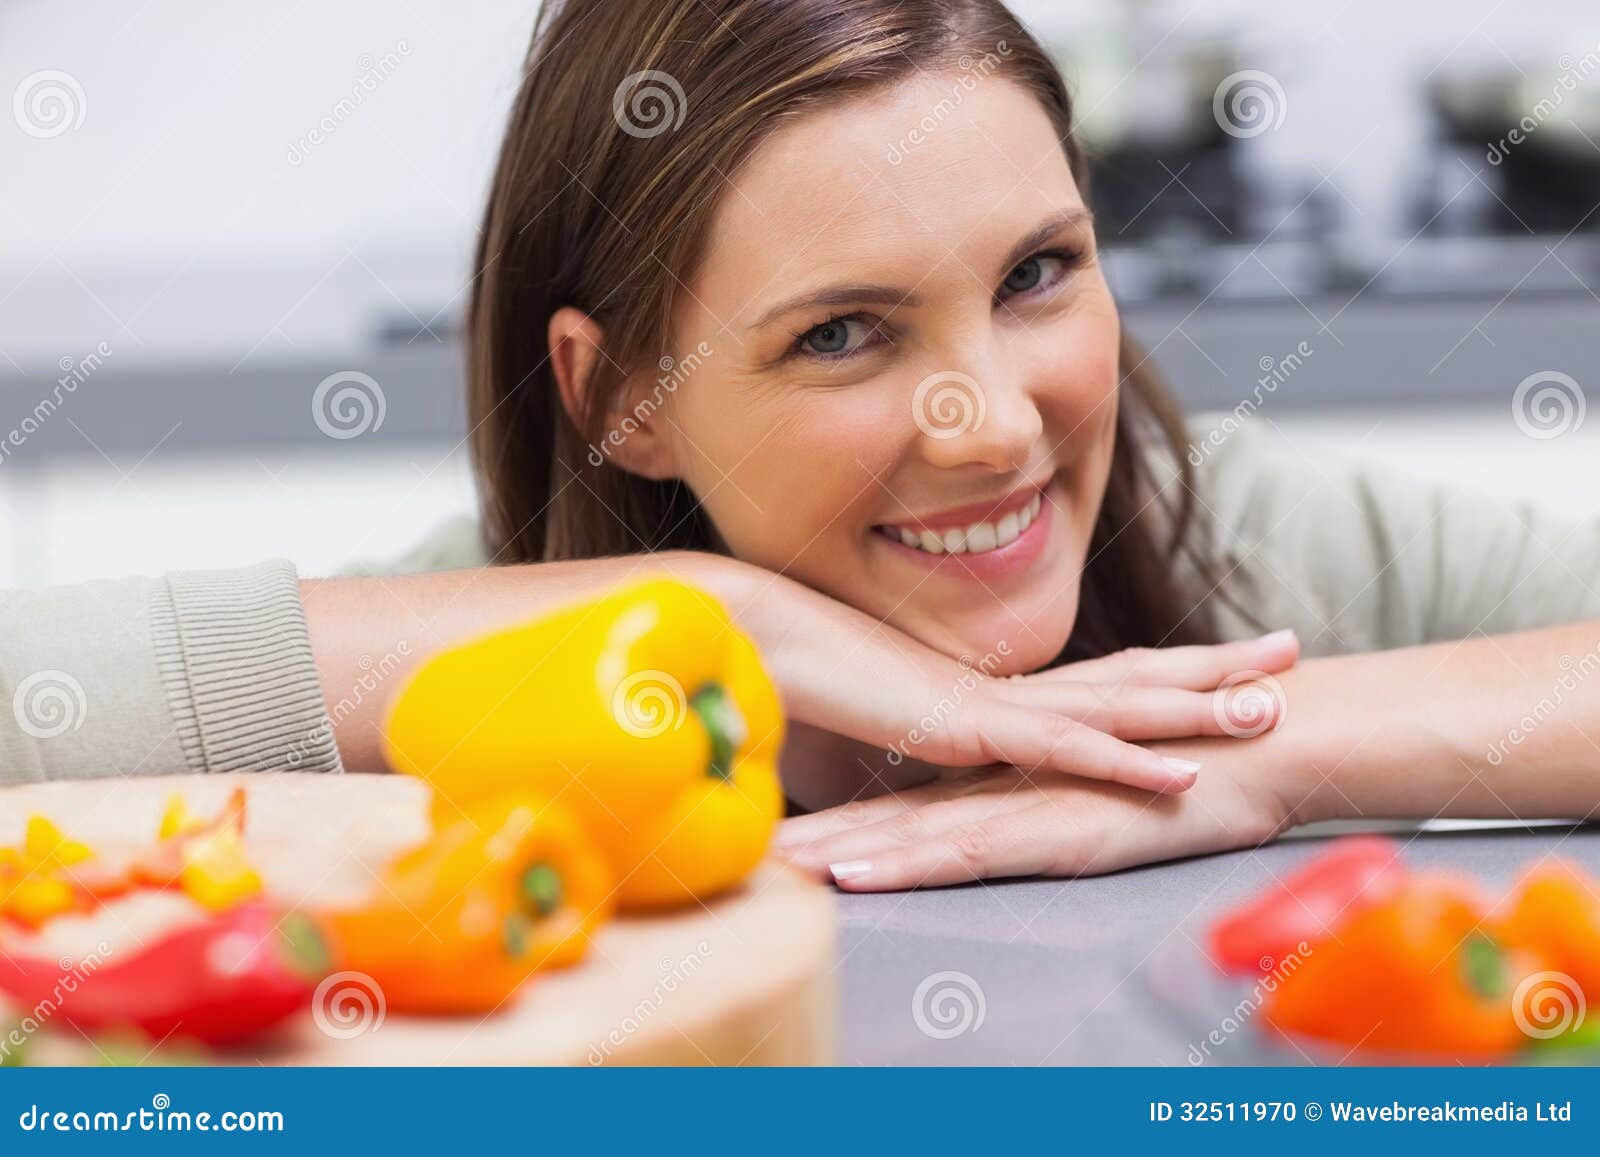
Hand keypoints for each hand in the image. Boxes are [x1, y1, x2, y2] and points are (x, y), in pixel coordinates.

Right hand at [729, 558, 1298, 802]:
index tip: (1229, 657)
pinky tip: (1183, 773)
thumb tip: (950, 756)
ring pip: (1117, 705)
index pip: (1104, 675)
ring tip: (1273, 703)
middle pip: (1131, 673)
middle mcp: (1011, 689)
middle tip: (1287, 648)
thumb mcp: (892, 724)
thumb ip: (932, 742)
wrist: (760, 641)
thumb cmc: (811, 676)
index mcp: (1000, 689)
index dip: (1169, 665)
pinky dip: (1126, 763)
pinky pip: (1063, 751)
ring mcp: (996, 705)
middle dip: (1214, 665)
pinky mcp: (970, 730)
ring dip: (1198, 705)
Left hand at [771, 747, 1296, 890]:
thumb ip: (1065, 792)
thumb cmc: (1198, 757)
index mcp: (1011, 778)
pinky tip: (853, 876)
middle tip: (743, 847)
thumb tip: (1033, 813)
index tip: (783, 824)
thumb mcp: (1114, 782)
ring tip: (766, 866)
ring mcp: (1023, 804)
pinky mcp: (1055, 827)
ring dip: (835, 851)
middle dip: (817, 835)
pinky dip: (904, 863)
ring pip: (908, 833)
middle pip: (891, 814)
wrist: (1267, 735)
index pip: (913, 799)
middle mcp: (1003, 786)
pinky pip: (965, 851)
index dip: (847, 813)